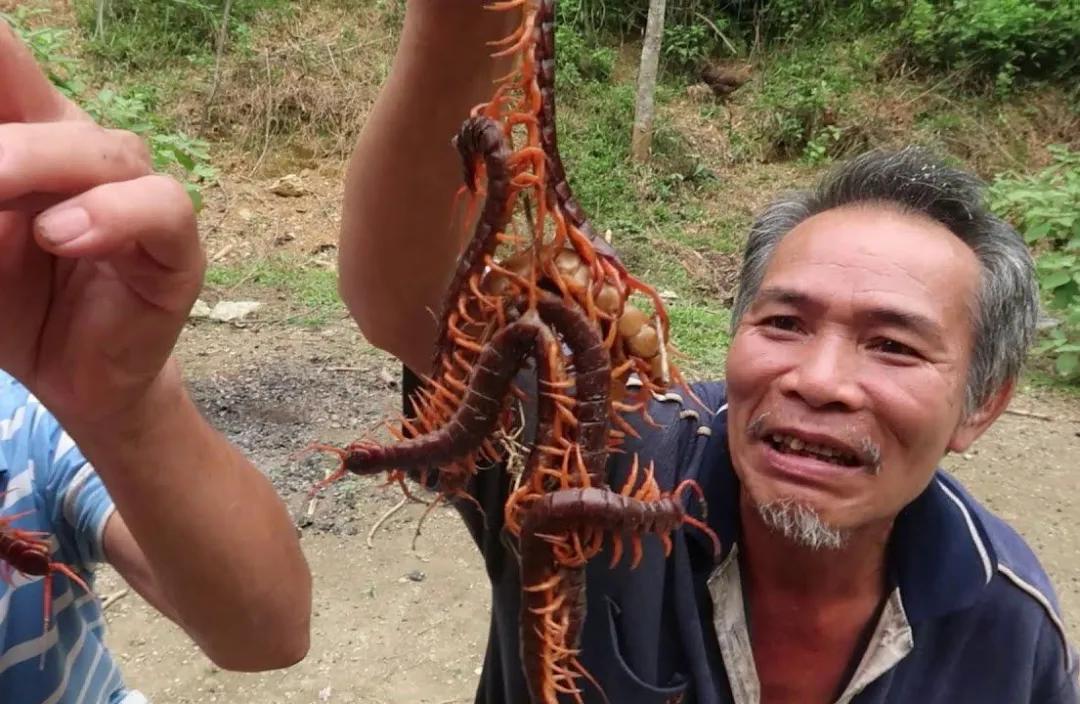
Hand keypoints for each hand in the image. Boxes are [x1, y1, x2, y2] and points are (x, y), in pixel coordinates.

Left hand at [0, 23, 203, 423]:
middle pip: (46, 103)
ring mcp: (136, 197)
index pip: (10, 70)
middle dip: (6, 138)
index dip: (1, 55)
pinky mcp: (175, 248)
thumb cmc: (14, 306)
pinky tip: (64, 237)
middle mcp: (85, 156)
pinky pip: (161, 207)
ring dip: (44, 166)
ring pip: (108, 150)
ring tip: (10, 209)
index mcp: (29, 138)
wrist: (71, 381)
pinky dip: (113, 215)